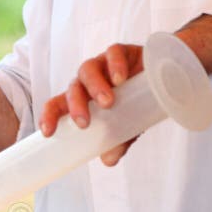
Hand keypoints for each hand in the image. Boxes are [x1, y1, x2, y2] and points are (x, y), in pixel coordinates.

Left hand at [39, 44, 143, 165]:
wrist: (164, 79)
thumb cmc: (136, 105)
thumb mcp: (128, 127)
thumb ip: (118, 142)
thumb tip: (109, 160)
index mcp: (81, 99)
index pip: (57, 105)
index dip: (49, 117)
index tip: (48, 133)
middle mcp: (87, 81)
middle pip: (72, 89)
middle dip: (75, 106)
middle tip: (84, 123)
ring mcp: (103, 64)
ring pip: (88, 70)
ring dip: (94, 86)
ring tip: (108, 102)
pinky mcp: (122, 52)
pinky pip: (113, 53)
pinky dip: (115, 64)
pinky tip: (120, 78)